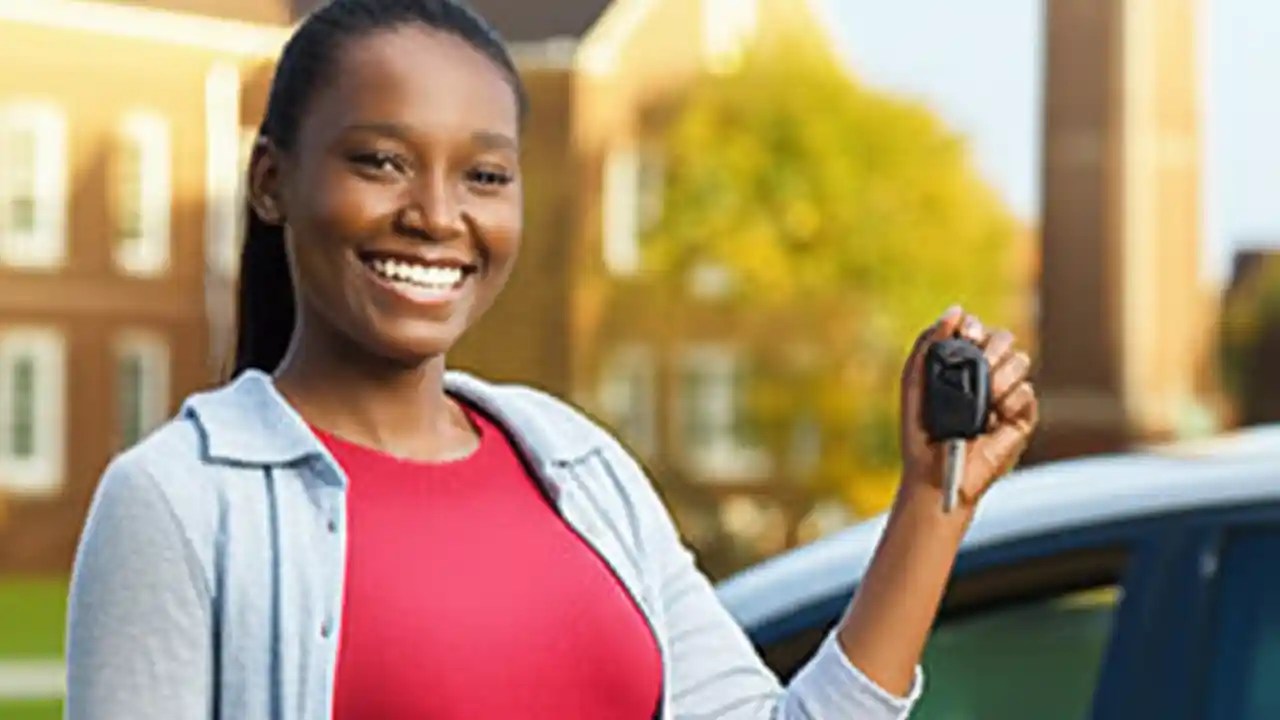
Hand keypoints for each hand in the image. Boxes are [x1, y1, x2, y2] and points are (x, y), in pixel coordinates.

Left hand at [898, 306, 1038, 510]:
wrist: (934, 473)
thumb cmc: (921, 431)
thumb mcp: (915, 383)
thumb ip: (928, 344)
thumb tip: (955, 310)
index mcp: (961, 364)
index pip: (979, 330)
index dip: (976, 327)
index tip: (966, 334)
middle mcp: (986, 375)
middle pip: (1006, 339)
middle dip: (993, 346)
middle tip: (981, 363)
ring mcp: (1005, 395)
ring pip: (1021, 361)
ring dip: (1001, 375)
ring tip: (984, 400)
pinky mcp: (1021, 418)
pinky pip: (1026, 393)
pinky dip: (1009, 402)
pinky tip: (992, 420)